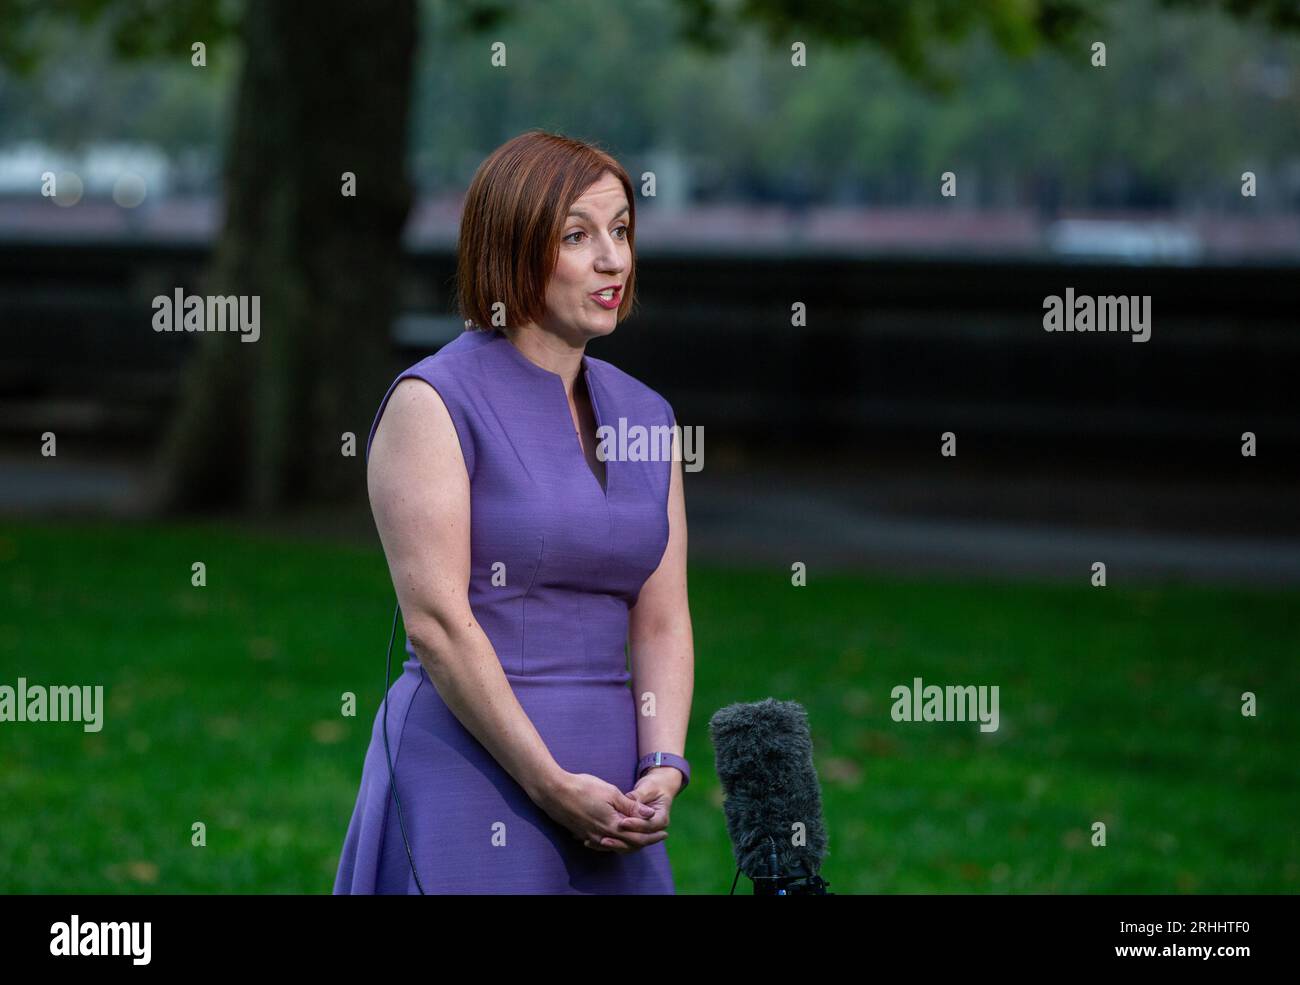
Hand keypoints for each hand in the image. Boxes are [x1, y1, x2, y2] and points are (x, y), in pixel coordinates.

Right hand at [539, 771, 666, 853]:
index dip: (653, 835)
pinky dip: (615, 845)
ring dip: (631, 844)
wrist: (554, 792)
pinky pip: (603, 845)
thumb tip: (650, 815)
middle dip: (646, 841)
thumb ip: (631, 806)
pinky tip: (618, 841)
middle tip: (659, 837)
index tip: (665, 833)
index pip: (639, 835)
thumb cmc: (583, 787)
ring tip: (642, 839)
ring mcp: (591, 837)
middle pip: (630, 844)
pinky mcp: (582, 834)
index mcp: (613, 824)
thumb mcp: (611, 792)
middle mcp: (603, 835)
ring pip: (617, 846)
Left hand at [596, 767, 678, 851]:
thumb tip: (631, 803)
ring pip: (631, 845)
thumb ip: (638, 798)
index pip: (648, 826)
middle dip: (622, 840)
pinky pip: (625, 843)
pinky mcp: (636, 834)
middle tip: (605, 839)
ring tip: (601, 841)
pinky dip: (614, 843)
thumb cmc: (653, 786)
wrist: (658, 788)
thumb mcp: (647, 789)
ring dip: (616, 844)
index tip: (622, 822)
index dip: (635, 825)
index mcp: (661, 819)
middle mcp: (655, 830)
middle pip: (639, 841)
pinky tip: (600, 841)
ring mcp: (646, 834)